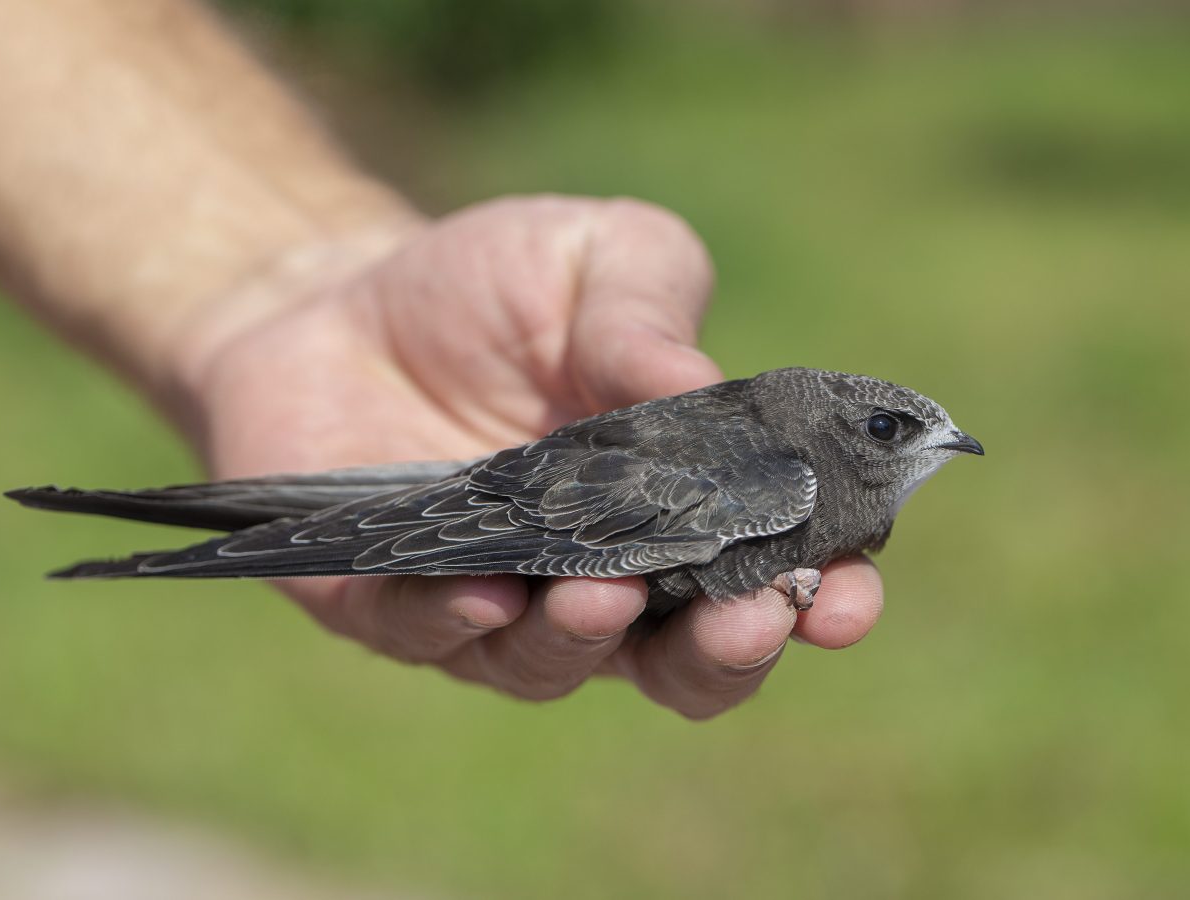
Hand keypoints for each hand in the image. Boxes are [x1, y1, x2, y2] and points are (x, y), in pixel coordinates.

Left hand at [173, 195, 883, 718]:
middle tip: (749, 614)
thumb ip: (652, 313)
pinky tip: (483, 590)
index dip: (823, 593)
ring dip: (592, 640)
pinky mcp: (397, 604)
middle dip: (723, 650)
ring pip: (559, 666)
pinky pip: (432, 637)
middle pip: (681, 657)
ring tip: (605, 593)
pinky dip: (462, 623)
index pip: (770, 566)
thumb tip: (702, 385)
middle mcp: (603, 571)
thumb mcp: (595, 260)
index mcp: (677, 500)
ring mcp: (502, 600)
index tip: (847, 595)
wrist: (341, 301)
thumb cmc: (493, 287)